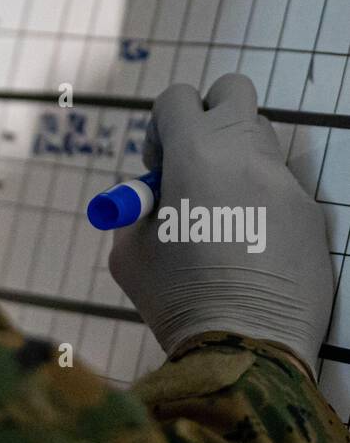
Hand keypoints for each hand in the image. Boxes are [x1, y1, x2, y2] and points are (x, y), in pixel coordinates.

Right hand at [109, 73, 332, 376]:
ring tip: (220, 214)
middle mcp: (245, 155)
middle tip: (194, 162)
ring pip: (261, 140)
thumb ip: (137, 208)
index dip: (160, 127)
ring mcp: (285, 183)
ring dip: (236, 160)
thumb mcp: (130, 250)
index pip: (178, 97)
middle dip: (208, 115)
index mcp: (195, 154)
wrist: (246, 349)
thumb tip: (151, 196)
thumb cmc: (178, 299)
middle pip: (232, 93)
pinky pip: (282, 190)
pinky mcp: (311, 215)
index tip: (158, 168)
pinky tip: (249, 250)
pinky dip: (261, 205)